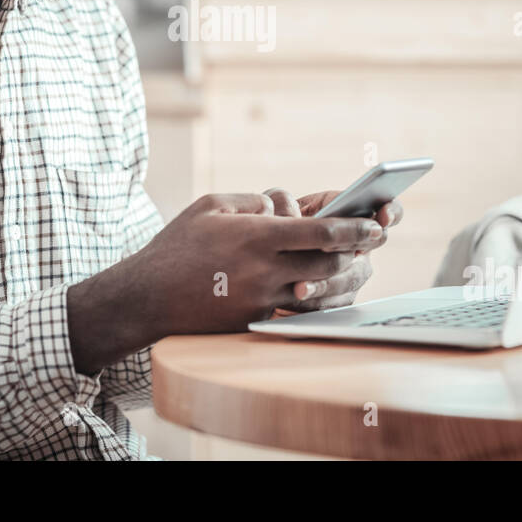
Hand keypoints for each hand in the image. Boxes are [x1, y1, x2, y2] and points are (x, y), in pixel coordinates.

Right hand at [118, 192, 385, 337]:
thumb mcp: (211, 205)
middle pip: (329, 265)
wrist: (147, 298)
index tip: (374, 225)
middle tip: (373, 245)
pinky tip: (324, 290)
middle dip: (356, 255)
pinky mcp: (254, 321)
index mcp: (257, 236)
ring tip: (356, 266)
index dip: (354, 229)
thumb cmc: (177, 244)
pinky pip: (296, 312)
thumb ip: (252, 201)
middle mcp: (265, 271)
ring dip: (341, 281)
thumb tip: (281, 206)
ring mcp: (261, 300)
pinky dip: (315, 300)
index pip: (321, 232)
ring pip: (318, 292)